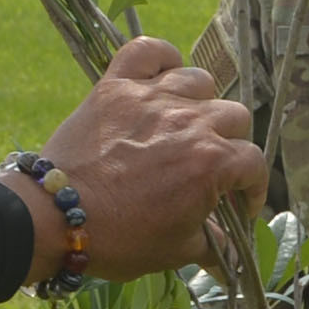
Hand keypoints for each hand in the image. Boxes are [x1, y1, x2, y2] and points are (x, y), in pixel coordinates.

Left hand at [31, 38, 267, 274]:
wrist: (55, 217)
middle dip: (230, 145)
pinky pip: (147, 51)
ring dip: (201, 102)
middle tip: (210, 166)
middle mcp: (190, 121)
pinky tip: (163, 74)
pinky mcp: (116, 86)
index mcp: (212, 163)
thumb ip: (212, 245)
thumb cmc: (120, 238)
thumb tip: (231, 257)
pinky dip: (160, 57)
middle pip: (234, 117)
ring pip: (199, 81)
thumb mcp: (175, 250)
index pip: (254, 164)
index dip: (251, 188)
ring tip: (186, 123)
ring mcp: (152, 98)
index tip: (237, 204)